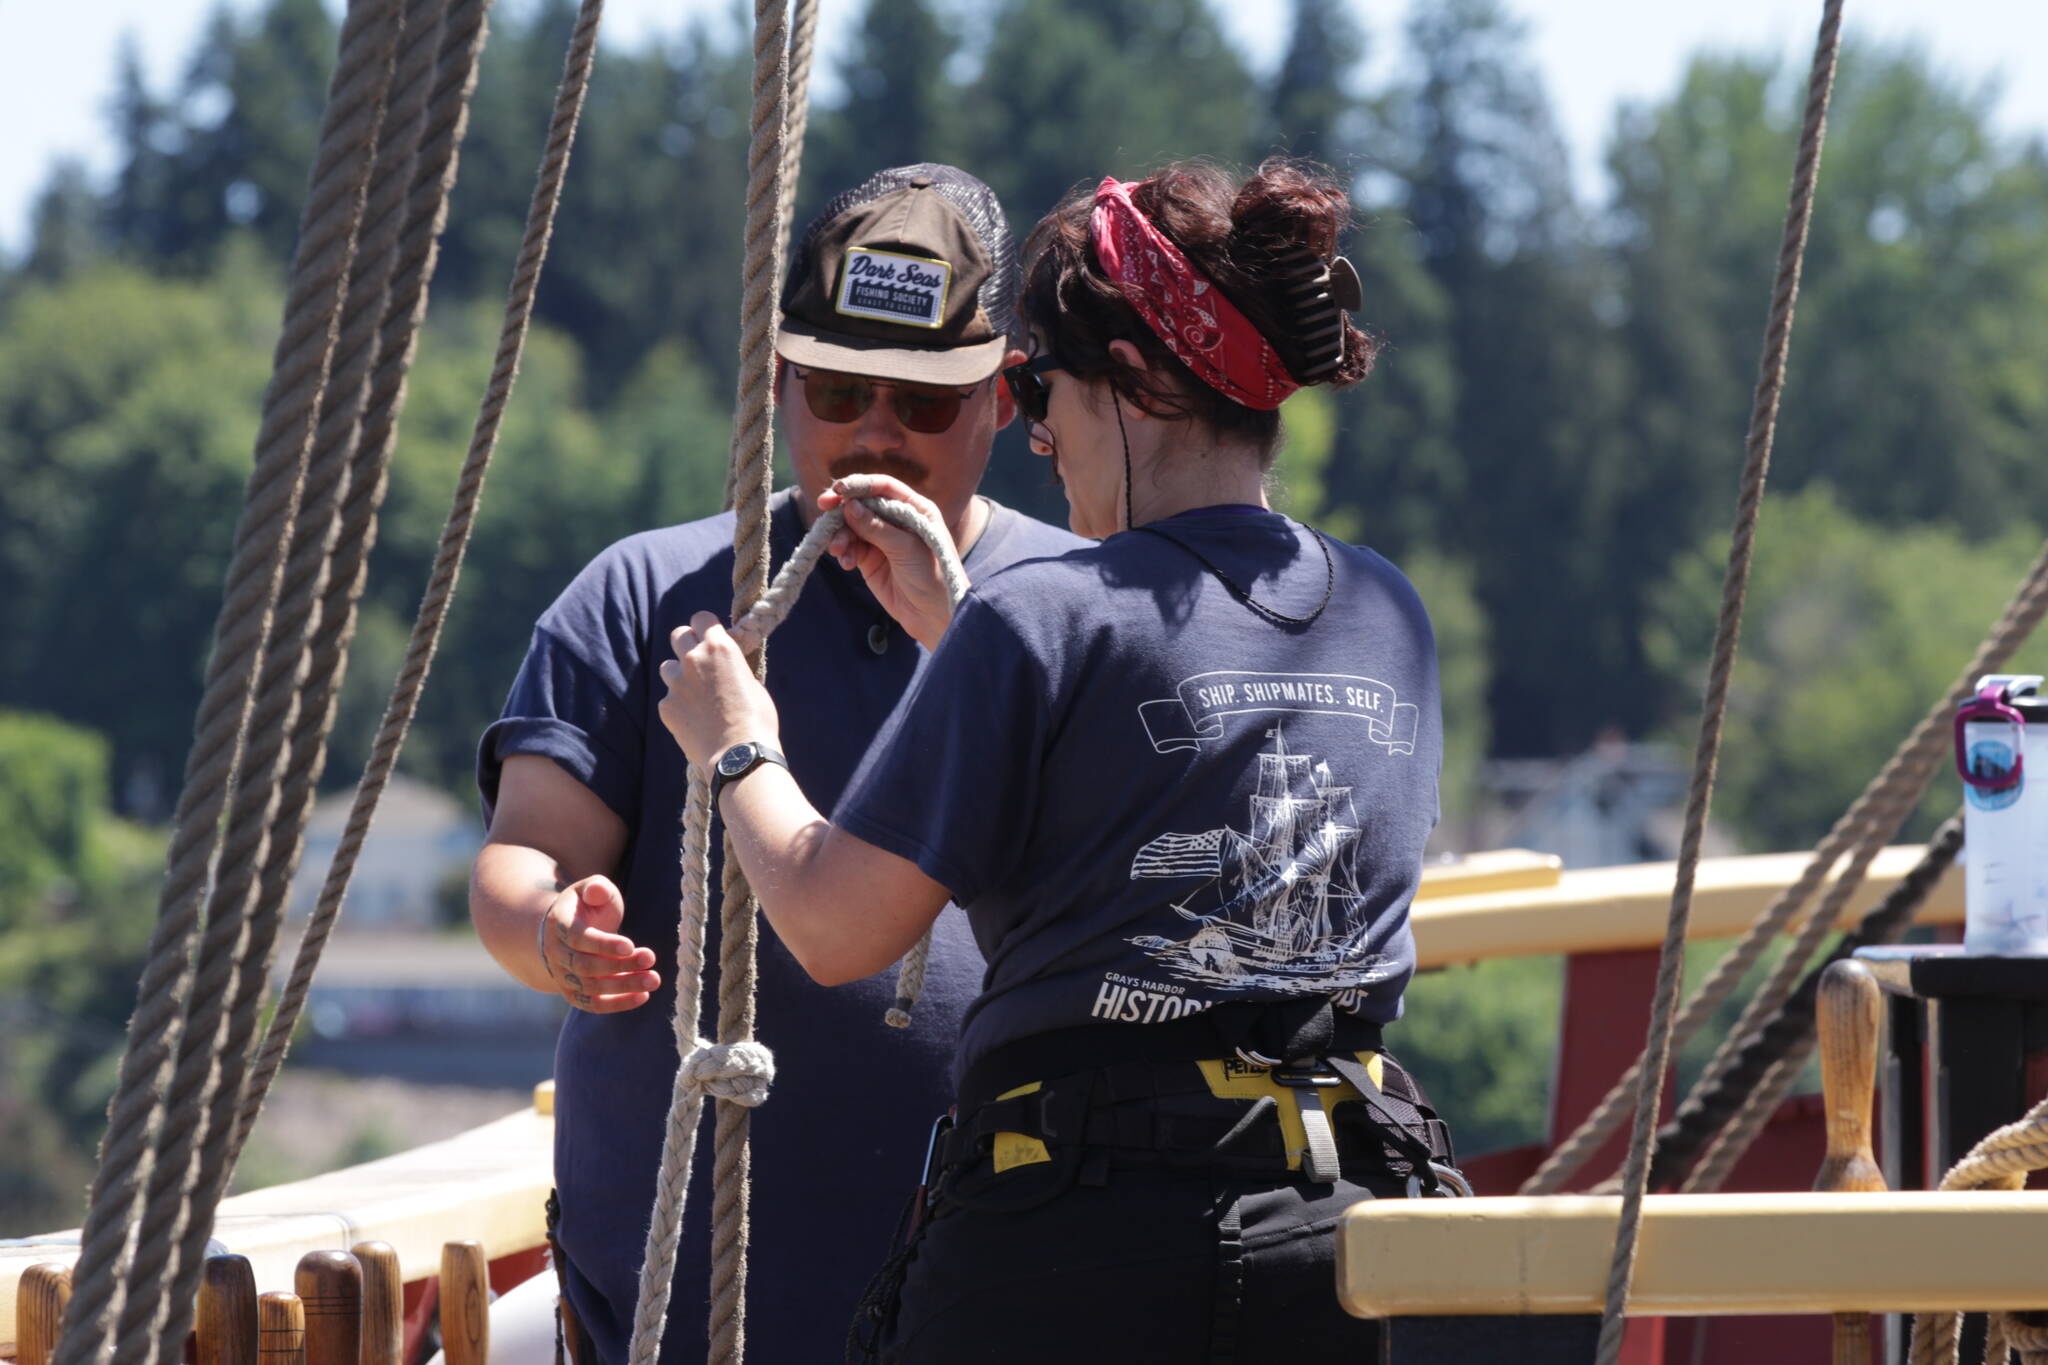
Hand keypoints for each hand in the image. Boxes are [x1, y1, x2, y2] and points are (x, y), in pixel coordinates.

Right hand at [540, 875, 658, 1012]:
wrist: (566, 931)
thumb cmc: (586, 906)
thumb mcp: (590, 888)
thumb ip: (597, 887)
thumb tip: (597, 892)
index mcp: (559, 925)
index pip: (577, 938)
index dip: (603, 944)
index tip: (630, 945)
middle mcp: (556, 954)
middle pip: (586, 966)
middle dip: (620, 965)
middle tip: (651, 958)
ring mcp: (563, 976)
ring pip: (591, 987)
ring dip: (624, 985)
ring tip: (654, 979)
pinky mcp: (574, 993)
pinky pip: (593, 1004)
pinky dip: (617, 1004)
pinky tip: (643, 996)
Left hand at [659, 611, 780, 768]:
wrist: (739, 753)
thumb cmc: (757, 718)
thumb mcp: (751, 681)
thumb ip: (731, 665)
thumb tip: (724, 664)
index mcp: (720, 647)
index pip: (701, 617)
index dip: (705, 627)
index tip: (709, 637)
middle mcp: (694, 658)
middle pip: (678, 634)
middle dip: (687, 643)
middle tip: (698, 661)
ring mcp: (676, 683)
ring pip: (667, 666)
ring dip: (679, 674)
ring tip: (695, 694)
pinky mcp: (666, 706)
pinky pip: (668, 698)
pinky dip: (678, 705)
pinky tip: (694, 719)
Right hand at [819, 475, 964, 650]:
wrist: (934, 617)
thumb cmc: (933, 577)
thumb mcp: (907, 549)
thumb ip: (878, 527)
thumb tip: (849, 505)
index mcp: (915, 509)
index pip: (884, 487)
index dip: (861, 485)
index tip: (839, 489)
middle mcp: (897, 520)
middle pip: (863, 504)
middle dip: (842, 507)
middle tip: (824, 507)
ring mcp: (882, 539)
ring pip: (852, 526)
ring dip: (841, 535)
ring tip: (837, 550)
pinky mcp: (870, 559)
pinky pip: (850, 548)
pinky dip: (845, 552)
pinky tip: (846, 563)